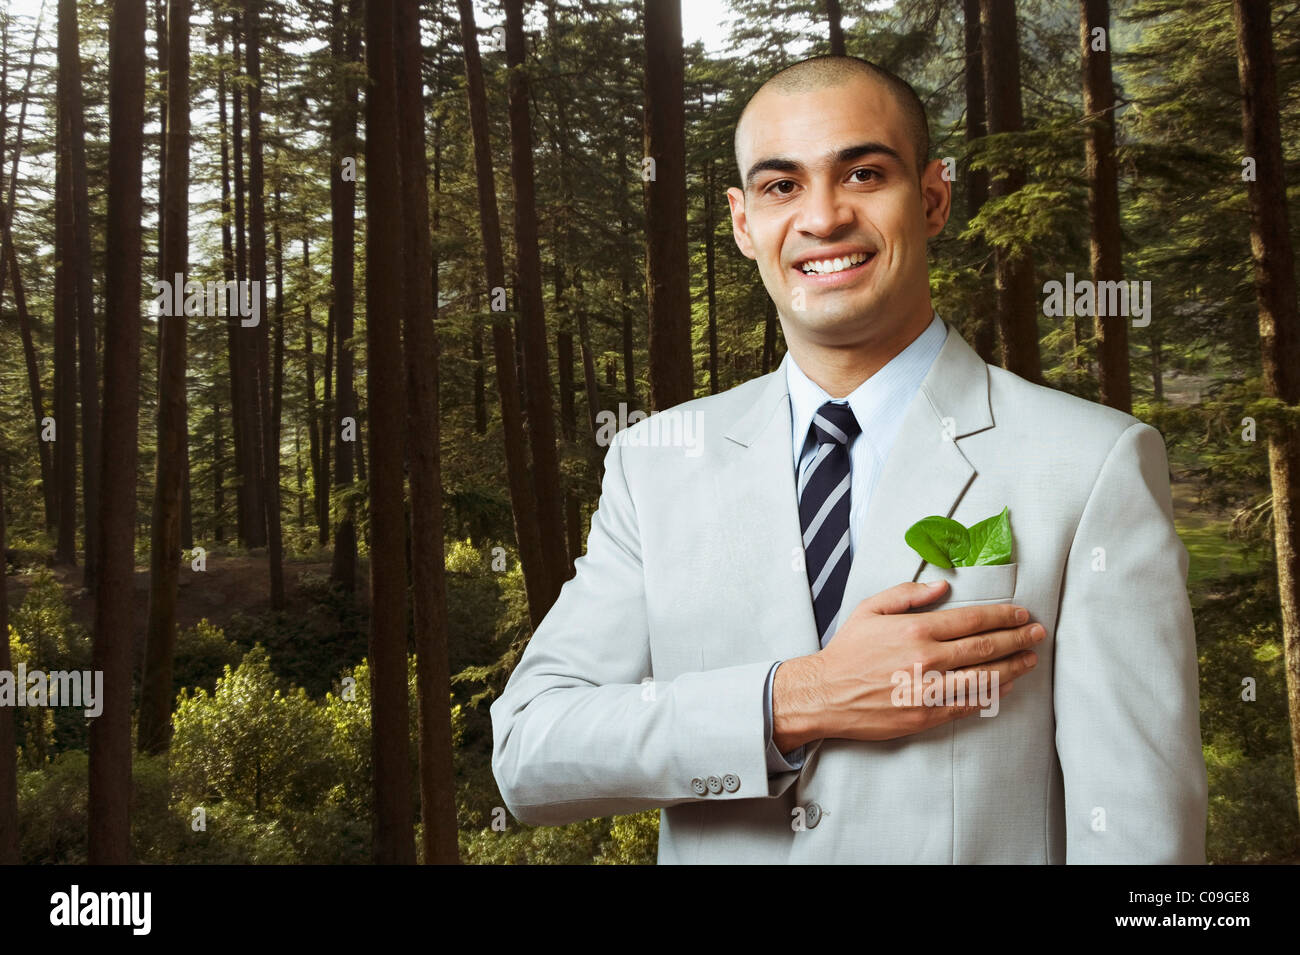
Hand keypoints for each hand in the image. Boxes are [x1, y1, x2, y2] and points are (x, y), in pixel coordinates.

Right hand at [772, 580, 1044, 749]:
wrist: (825, 694)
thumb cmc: (848, 650)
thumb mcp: (871, 609)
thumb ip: (908, 594)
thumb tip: (943, 587)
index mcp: (916, 630)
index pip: (972, 620)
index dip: (1003, 617)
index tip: (1020, 615)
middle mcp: (927, 659)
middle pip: (986, 647)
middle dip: (1018, 639)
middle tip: (1037, 634)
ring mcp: (929, 690)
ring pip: (985, 678)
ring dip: (1014, 667)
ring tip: (1030, 659)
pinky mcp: (927, 716)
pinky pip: (969, 704)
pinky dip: (992, 694)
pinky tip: (1006, 686)